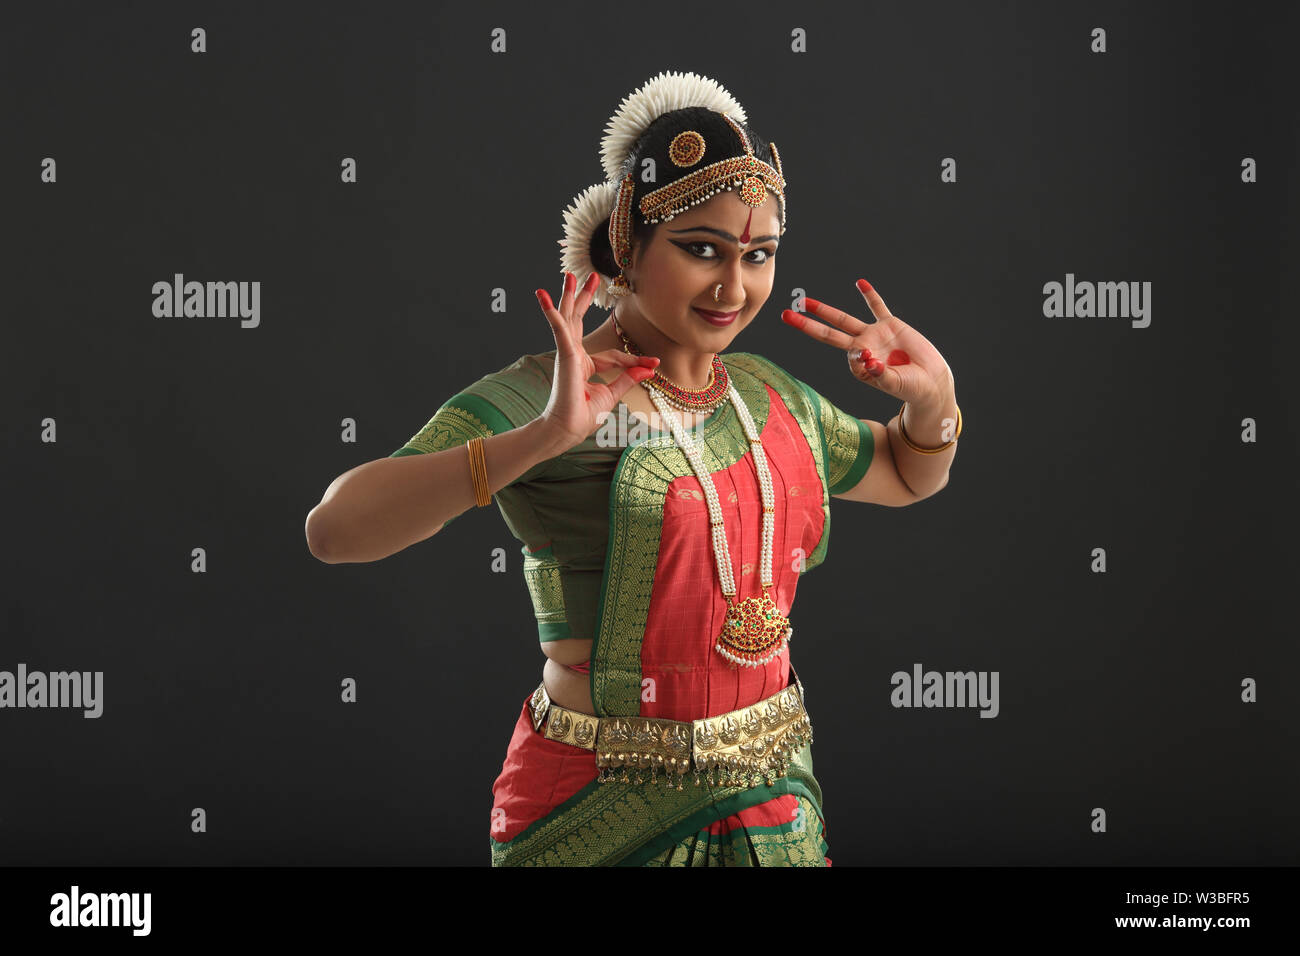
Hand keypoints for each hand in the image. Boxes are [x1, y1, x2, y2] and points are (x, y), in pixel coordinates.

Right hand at [535, 272, 658, 452]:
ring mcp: (568, 354)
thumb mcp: (611, 395)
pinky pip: (560, 330)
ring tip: (569, 275)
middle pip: (578, 321)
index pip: (613, 355)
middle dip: (583, 298)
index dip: (634, 360)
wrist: (566, 431)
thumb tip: (648, 369)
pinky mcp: (564, 356)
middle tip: (590, 277)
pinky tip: (546, 296)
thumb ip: (627, 379)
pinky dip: (553, 313)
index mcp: (584, 365)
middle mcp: (574, 356)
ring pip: (568, 318)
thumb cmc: (582, 417)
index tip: (655, 363)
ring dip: (569, 295)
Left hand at [781, 279, 953, 406]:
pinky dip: (870, 296)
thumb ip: (882, 375)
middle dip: (807, 325)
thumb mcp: (896, 384)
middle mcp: (861, 348)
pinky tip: (860, 283)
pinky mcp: (890, 326)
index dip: (860, 356)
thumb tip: (869, 359)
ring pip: (844, 319)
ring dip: (825, 310)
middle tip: (786, 315)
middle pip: (828, 334)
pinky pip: (877, 307)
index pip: (849, 356)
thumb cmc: (911, 388)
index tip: (875, 359)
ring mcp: (873, 335)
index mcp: (859, 366)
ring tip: (806, 301)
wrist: (931, 381)